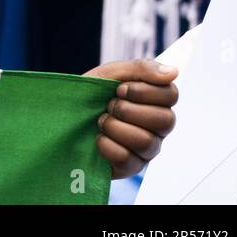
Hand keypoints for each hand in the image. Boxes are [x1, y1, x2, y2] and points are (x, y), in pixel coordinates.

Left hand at [85, 59, 178, 178]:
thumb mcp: (111, 73)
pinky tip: (98, 138)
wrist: (63, 115)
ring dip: (116, 127)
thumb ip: (141, 69)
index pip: (171, 95)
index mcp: (156, 101)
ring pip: (146, 141)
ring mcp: (147, 149)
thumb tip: (173, 72)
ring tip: (101, 121)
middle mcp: (157, 127)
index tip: (120, 89)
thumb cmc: (92, 94)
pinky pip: (128, 159)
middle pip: (165, 121)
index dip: (143, 91)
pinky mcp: (131, 167)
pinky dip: (107, 145)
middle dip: (128, 109)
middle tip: (109, 105)